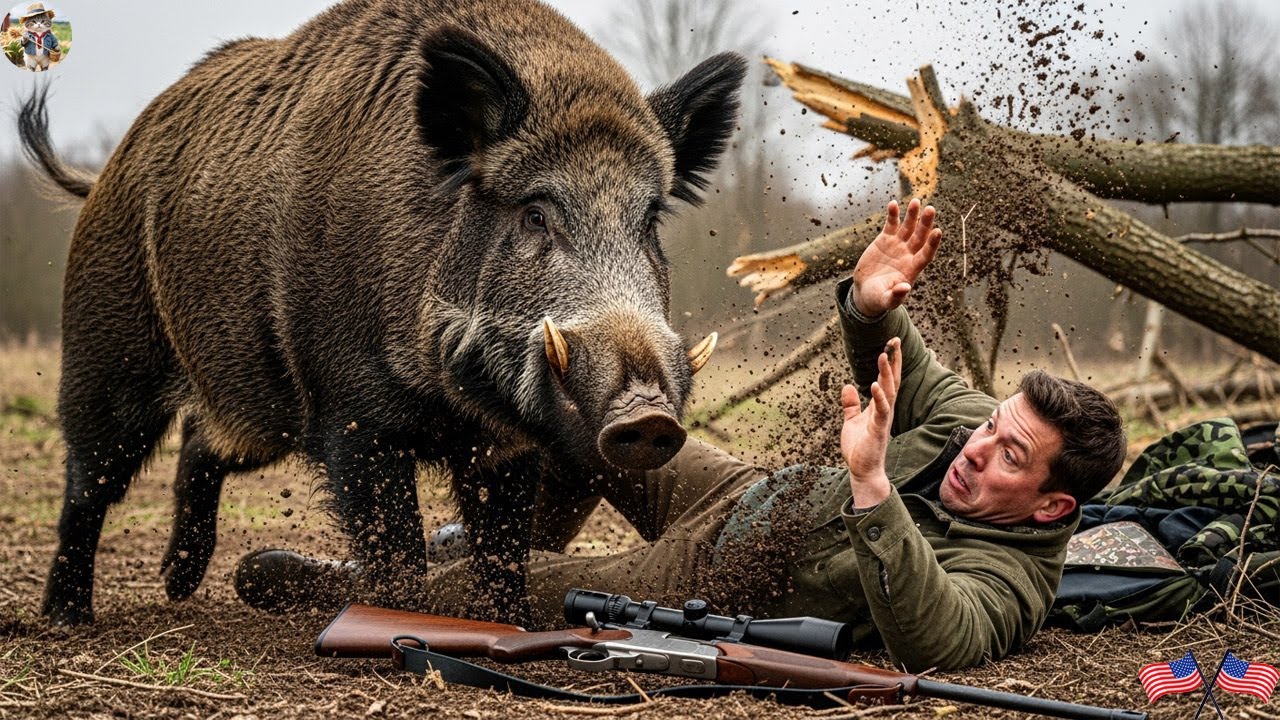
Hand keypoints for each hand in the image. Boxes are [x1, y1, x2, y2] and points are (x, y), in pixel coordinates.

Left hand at [839, 337, 901, 508]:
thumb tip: (847, 386)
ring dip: (887, 374)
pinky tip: (875, 385)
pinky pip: (881, 411)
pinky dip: (879, 398)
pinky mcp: (878, 430)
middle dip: (894, 360)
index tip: (892, 343)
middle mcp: (885, 410)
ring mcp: (883, 420)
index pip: (888, 379)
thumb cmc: (859, 448)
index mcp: (880, 406)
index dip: (891, 361)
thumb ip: (851, 404)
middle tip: (895, 340)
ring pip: (889, 392)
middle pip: (893, 380)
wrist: (862, 470)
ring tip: (884, 355)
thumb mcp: (851, 421)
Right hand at [851, 198, 941, 316]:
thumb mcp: (886, 300)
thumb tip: (905, 288)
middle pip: (920, 236)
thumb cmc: (878, 299)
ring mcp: (897, 245)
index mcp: (912, 269)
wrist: (866, 290)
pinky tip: (893, 204)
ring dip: (912, 215)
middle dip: (925, 223)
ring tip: (916, 201)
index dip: (932, 243)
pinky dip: (893, 214)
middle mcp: (908, 254)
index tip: (938, 231)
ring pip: (908, 227)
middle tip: (930, 209)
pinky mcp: (885, 239)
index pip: (926, 254)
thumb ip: (896, 296)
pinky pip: (891, 224)